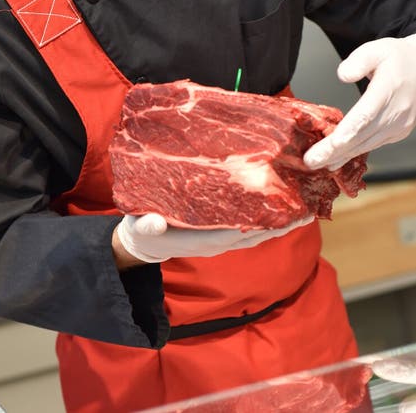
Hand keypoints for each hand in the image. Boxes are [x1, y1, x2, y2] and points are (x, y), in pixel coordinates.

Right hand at [115, 213, 313, 263]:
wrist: (142, 242)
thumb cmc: (142, 232)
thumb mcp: (140, 228)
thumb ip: (147, 226)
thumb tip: (153, 224)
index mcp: (201, 240)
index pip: (237, 233)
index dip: (261, 227)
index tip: (283, 217)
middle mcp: (216, 241)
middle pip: (256, 234)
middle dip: (282, 223)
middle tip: (308, 208)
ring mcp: (219, 237)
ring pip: (257, 231)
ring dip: (280, 221)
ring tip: (303, 206)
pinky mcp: (219, 230)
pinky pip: (248, 225)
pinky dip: (266, 218)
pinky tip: (279, 206)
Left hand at [303, 34, 415, 170]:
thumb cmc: (397, 58)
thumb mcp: (376, 49)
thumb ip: (358, 61)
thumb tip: (343, 75)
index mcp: (389, 91)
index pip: (366, 116)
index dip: (347, 132)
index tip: (330, 144)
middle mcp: (396, 113)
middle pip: (361, 136)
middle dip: (334, 151)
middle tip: (311, 160)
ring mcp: (398, 125)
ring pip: (366, 145)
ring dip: (341, 156)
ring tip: (318, 163)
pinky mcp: (397, 132)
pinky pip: (373, 145)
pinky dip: (354, 153)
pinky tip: (337, 159)